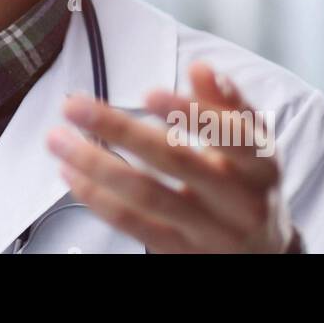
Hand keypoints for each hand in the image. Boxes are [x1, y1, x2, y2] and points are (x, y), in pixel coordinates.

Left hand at [47, 62, 295, 252]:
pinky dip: (99, 198)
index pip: (231, 137)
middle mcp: (239, 202)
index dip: (192, 113)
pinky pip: (134, 225)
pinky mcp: (179, 252)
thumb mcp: (254, 144)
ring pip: (147, 195)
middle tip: (74, 105)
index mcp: (262, 166)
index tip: (148, 93)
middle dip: (121, 130)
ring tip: (58, 139)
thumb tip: (202, 68)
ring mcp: (207, 232)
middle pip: (177, 162)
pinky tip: (72, 174)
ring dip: (96, 164)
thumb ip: (227, 106)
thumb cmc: (250, 183)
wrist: (265, 254)